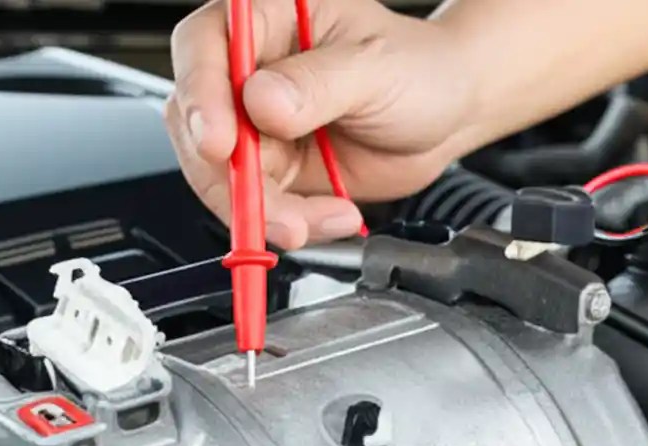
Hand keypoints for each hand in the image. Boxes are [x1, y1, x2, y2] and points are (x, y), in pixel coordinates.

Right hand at [166, 0, 478, 248]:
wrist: (450, 114)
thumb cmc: (419, 69)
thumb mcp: (375, 68)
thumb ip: (318, 84)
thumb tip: (262, 102)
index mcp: (267, 19)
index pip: (204, 48)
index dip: (201, 97)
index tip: (219, 142)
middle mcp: (250, 71)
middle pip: (197, 123)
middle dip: (231, 176)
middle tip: (272, 210)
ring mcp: (258, 126)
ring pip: (225, 176)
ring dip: (266, 211)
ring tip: (317, 222)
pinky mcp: (275, 170)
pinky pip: (261, 206)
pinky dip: (293, 223)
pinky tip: (336, 215)